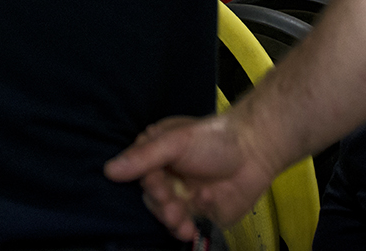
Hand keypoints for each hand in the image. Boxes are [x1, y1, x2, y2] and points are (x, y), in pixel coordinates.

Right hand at [104, 113, 277, 239]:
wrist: (256, 151)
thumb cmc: (214, 138)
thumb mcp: (175, 142)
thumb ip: (143, 157)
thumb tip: (109, 170)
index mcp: (157, 157)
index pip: (140, 177)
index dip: (148, 184)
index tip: (157, 183)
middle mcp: (168, 178)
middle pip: (152, 200)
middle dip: (161, 205)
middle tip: (172, 205)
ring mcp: (184, 198)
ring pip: (167, 218)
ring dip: (172, 221)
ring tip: (183, 221)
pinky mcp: (202, 214)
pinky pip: (188, 227)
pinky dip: (189, 226)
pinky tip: (198, 219)